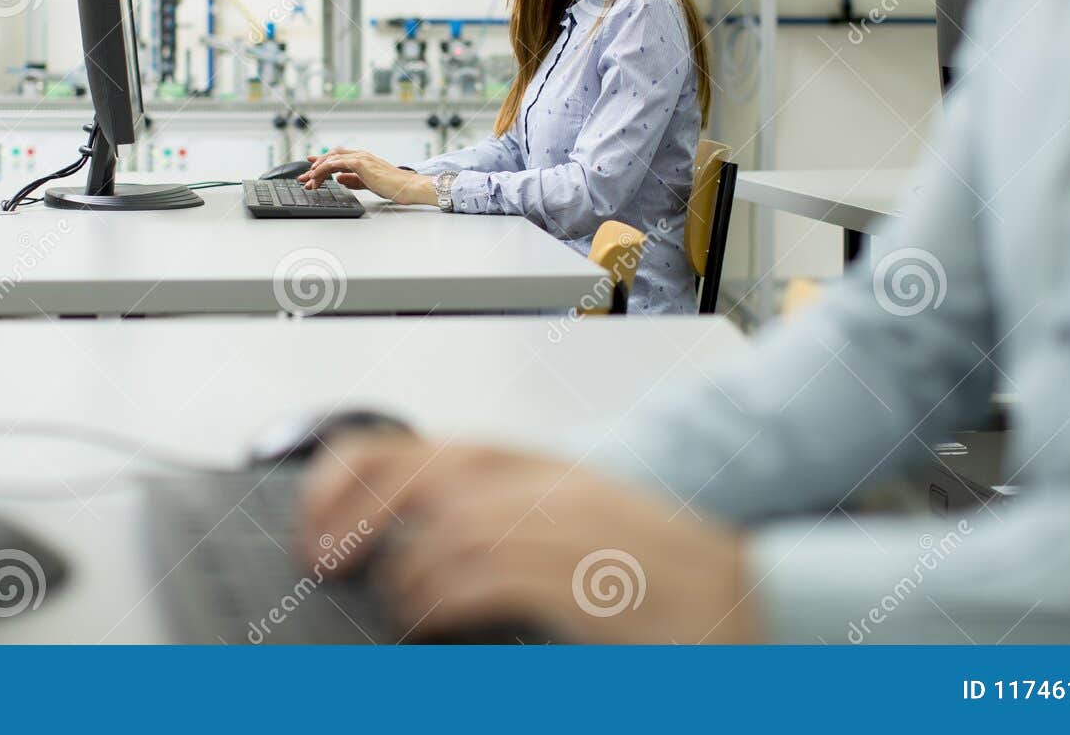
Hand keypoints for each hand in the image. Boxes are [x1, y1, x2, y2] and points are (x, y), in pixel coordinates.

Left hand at [299, 436, 760, 643]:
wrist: (752, 606)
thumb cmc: (664, 576)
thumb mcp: (573, 528)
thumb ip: (500, 522)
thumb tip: (411, 548)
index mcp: (541, 469)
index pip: (423, 447)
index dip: (350, 475)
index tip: (317, 521)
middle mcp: (547, 487)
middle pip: (419, 471)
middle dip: (350, 509)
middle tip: (320, 559)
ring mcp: (566, 529)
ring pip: (444, 528)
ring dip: (402, 573)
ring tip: (398, 606)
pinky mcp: (581, 580)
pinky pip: (482, 578)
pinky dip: (437, 601)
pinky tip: (427, 622)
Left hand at [301, 148, 437, 205]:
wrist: (407, 187)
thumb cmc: (393, 186)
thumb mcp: (369, 183)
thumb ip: (354, 180)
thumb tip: (340, 178)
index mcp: (363, 159)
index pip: (338, 157)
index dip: (322, 161)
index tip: (310, 167)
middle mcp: (360, 155)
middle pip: (332, 156)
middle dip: (315, 165)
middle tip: (304, 177)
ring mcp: (361, 157)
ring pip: (332, 158)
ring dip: (318, 169)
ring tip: (308, 180)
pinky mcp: (361, 163)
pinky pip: (336, 163)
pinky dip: (324, 168)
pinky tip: (317, 175)